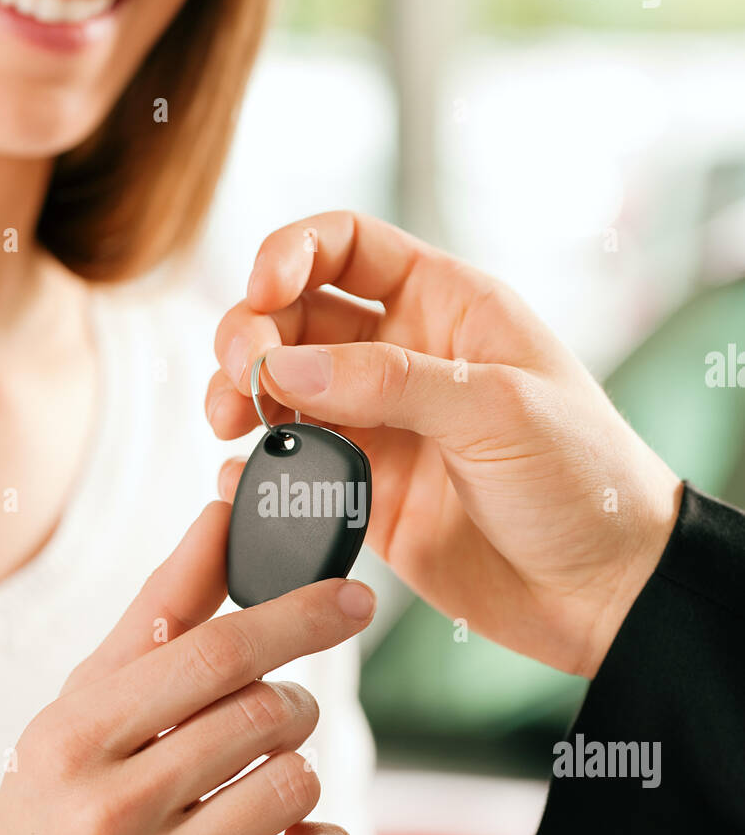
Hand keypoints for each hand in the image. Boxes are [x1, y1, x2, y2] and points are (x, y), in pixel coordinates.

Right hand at [0, 501, 373, 834]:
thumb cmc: (53, 809)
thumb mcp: (82, 707)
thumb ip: (159, 611)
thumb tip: (221, 512)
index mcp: (74, 735)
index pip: (212, 652)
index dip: (297, 615)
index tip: (353, 598)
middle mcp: (105, 810)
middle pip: (266, 716)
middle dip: (292, 706)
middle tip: (272, 720)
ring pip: (296, 785)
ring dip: (301, 775)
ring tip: (263, 787)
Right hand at [207, 212, 681, 678]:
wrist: (604, 588)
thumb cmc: (582, 478)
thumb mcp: (497, 409)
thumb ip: (387, 382)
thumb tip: (283, 368)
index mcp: (448, 307)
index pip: (347, 246)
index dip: (290, 253)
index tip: (261, 293)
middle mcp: (407, 357)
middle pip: (298, 315)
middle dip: (254, 333)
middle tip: (243, 376)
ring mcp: (383, 425)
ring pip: (286, 390)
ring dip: (244, 396)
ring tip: (229, 421)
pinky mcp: (368, 492)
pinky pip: (297, 466)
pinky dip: (258, 466)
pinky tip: (241, 475)